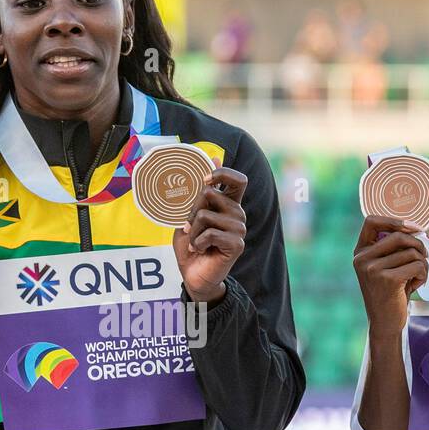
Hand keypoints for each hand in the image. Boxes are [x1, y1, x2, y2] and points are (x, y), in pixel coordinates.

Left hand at [172, 165, 246, 304]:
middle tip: (189, 227)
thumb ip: (199, 191)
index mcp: (229, 203)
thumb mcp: (189, 215)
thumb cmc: (191, 245)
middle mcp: (237, 213)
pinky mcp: (237, 244)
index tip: (203, 179)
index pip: (237, 179)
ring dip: (192, 230)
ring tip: (195, 242)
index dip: (221, 172)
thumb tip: (214, 155)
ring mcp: (239, 229)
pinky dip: (197, 242)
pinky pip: (210, 233)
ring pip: (205, 214)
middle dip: (191, 209)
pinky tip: (200, 250)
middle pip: (210, 193)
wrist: (193, 275)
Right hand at [353, 215, 427, 337]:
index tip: (412, 228)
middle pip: (398, 235)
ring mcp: (373, 269)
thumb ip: (392, 249)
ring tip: (418, 276)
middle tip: (424, 257)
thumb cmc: (389, 293)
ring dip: (423, 264)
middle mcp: (362, 259)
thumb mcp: (383, 267)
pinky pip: (417, 265)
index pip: (371, 221)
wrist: (385, 323)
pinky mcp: (388, 280)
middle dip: (418, 244)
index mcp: (360, 252)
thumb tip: (416, 229)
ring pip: (412, 252)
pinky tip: (416, 285)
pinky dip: (423, 274)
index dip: (394, 220)